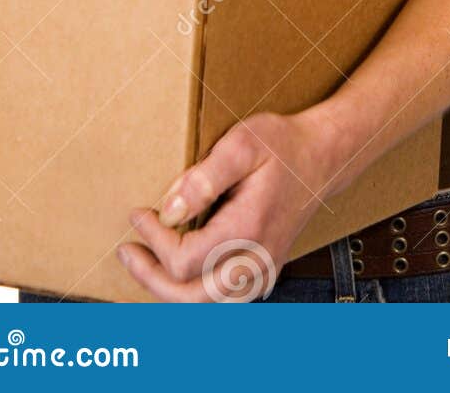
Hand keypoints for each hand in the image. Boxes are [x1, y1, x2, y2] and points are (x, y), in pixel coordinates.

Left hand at [116, 107, 341, 301]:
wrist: (322, 157)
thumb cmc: (282, 145)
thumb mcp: (242, 144)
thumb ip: (203, 177)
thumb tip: (168, 209)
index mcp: (248, 228)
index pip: (185, 259)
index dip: (154, 241)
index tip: (139, 214)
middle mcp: (257, 259)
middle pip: (191, 297)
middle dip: (151, 278)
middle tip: (127, 252)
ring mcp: (263, 270)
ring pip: (207, 305)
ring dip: (170, 291)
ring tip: (145, 264)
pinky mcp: (265, 270)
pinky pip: (224, 298)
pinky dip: (195, 292)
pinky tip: (179, 270)